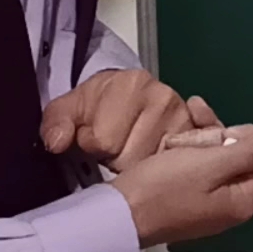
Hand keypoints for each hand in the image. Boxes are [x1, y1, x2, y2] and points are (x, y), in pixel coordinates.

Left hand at [41, 70, 213, 170]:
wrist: (124, 96)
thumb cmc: (96, 106)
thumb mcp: (67, 110)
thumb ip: (56, 123)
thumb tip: (57, 142)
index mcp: (131, 84)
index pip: (105, 142)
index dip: (93, 147)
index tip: (94, 138)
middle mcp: (164, 97)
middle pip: (132, 158)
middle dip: (117, 159)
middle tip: (115, 147)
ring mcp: (184, 117)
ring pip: (153, 167)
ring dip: (139, 165)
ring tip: (133, 149)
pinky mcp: (196, 134)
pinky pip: (179, 165)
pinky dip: (164, 166)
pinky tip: (155, 156)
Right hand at [110, 125, 252, 246]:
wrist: (115, 215)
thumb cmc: (163, 189)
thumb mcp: (211, 164)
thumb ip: (250, 151)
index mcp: (244, 199)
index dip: (251, 136)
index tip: (224, 129)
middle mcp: (230, 204)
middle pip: (242, 156)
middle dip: (220, 133)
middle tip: (197, 122)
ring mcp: (207, 203)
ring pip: (216, 157)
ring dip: (200, 138)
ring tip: (177, 131)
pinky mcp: (184, 199)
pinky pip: (196, 168)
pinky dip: (186, 151)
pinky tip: (170, 142)